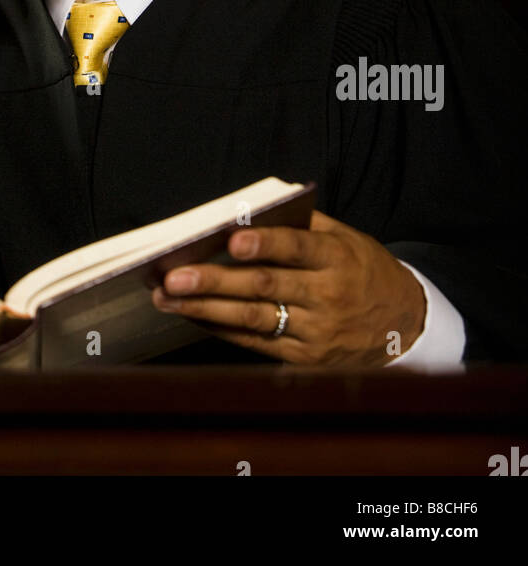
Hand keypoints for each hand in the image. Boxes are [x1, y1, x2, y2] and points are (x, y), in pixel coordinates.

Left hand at [150, 209, 426, 368]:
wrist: (404, 326)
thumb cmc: (363, 270)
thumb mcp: (347, 239)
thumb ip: (303, 225)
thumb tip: (247, 215)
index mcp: (337, 258)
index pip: (297, 248)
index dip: (264, 244)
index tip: (230, 241)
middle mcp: (327, 296)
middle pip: (263, 287)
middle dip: (213, 282)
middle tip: (173, 277)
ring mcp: (316, 332)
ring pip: (253, 319)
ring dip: (205, 309)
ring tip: (168, 298)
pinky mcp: (306, 360)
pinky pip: (257, 343)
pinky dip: (222, 330)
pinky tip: (194, 317)